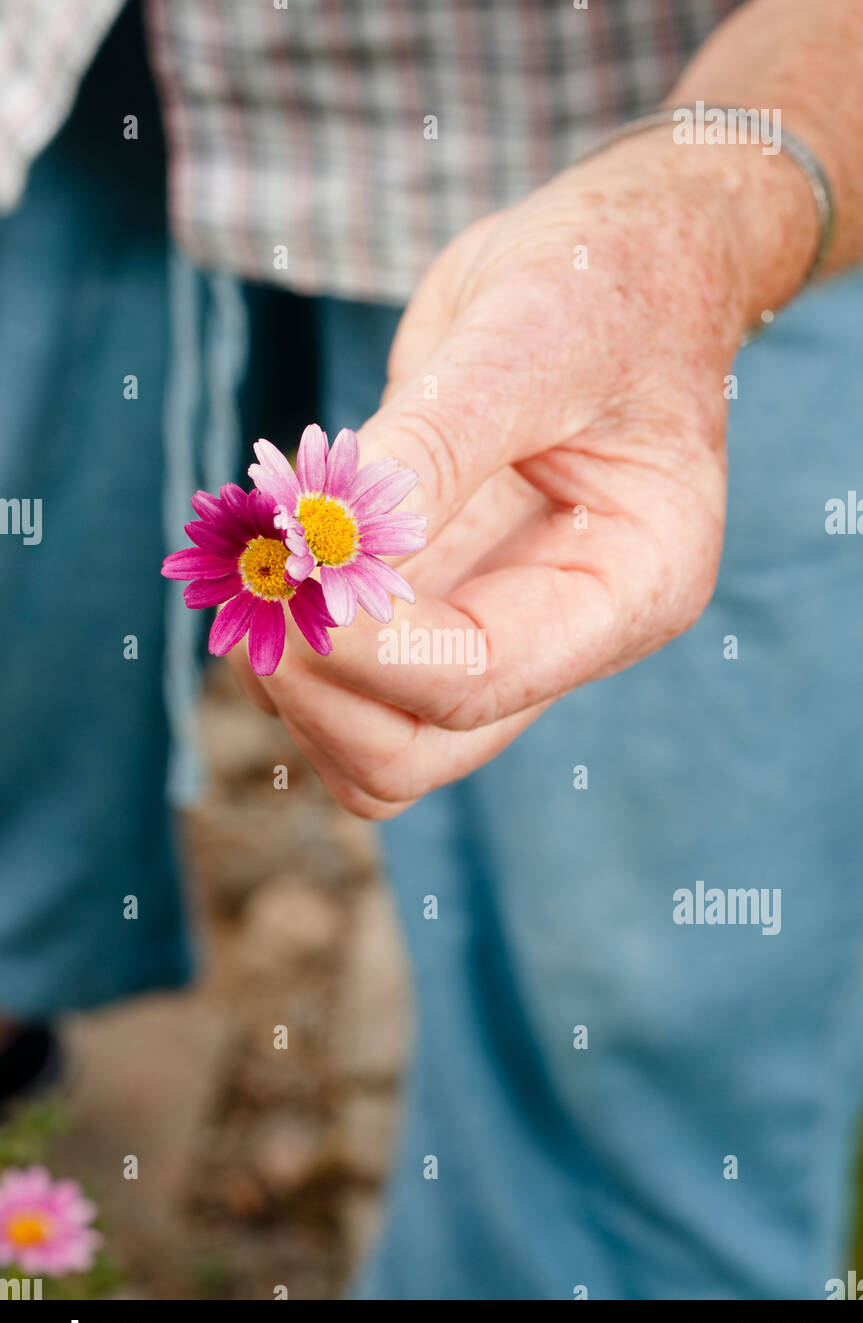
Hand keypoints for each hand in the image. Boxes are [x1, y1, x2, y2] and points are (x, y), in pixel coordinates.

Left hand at [229, 128, 814, 816]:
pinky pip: (349, 675)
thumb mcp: (527, 339)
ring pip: (369, 737)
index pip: (472, 682)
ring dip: (294, 672)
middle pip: (415, 753)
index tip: (290, 562)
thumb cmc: (605, 282)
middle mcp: (564, 635)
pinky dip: (291, 632)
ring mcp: (497, 625)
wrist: (619, 261)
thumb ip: (434, 445)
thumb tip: (326, 539)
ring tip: (264, 549)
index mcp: (627, 589)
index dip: (363, 646)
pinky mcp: (440, 599)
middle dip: (319, 692)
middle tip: (265, 578)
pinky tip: (275, 542)